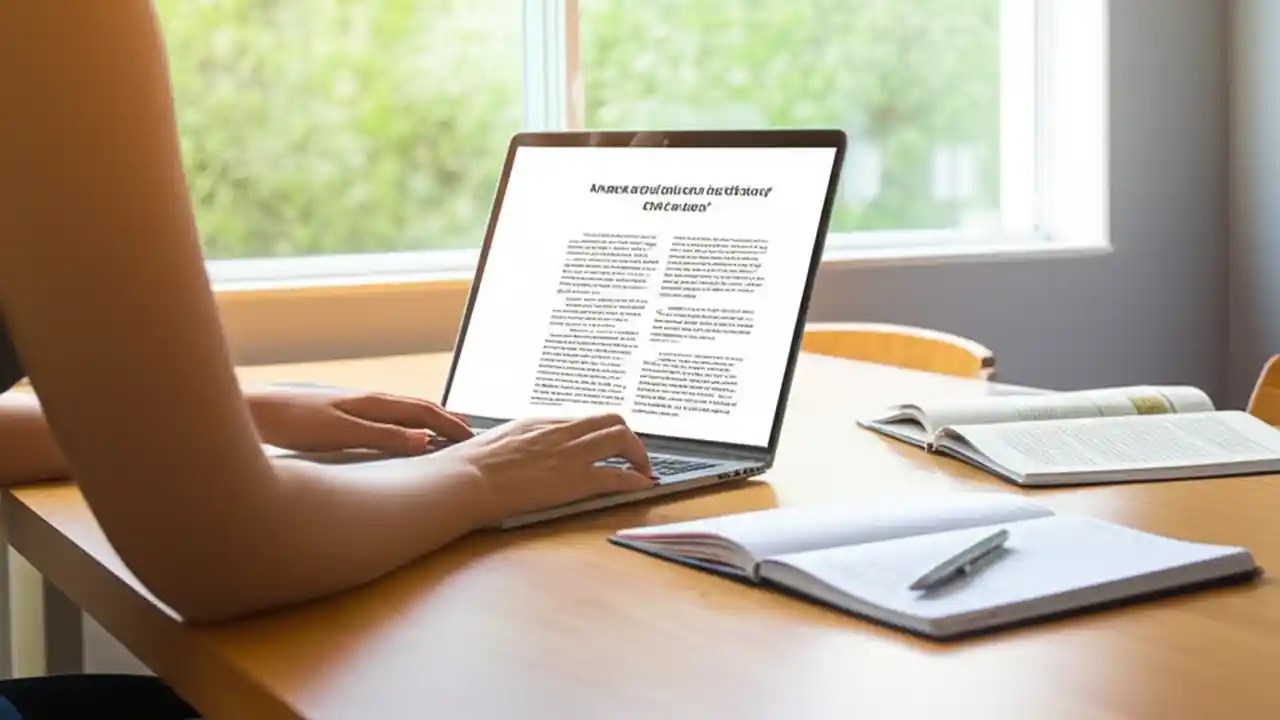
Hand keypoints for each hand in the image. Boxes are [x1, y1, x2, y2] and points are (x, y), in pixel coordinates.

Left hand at [246, 386, 471, 454]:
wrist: (256, 411)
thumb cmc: (294, 422)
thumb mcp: (341, 433)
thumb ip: (383, 436)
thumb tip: (425, 440)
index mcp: (373, 403)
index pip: (423, 412)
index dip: (449, 425)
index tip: (472, 437)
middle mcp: (368, 400)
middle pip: (417, 407)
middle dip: (444, 418)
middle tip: (469, 431)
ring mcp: (354, 404)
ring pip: (402, 410)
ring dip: (426, 420)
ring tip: (442, 429)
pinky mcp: (341, 413)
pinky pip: (386, 417)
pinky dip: (404, 423)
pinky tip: (398, 432)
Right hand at [434, 413, 654, 524]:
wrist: (465, 480)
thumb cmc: (469, 467)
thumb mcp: (496, 443)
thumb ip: (516, 444)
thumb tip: (518, 452)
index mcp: (539, 423)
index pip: (582, 420)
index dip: (600, 432)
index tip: (606, 444)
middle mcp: (559, 432)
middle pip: (609, 420)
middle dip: (627, 435)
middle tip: (633, 453)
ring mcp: (568, 454)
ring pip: (619, 438)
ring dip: (638, 453)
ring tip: (643, 468)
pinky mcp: (573, 480)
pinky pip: (616, 475)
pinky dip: (634, 479)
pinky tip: (642, 485)